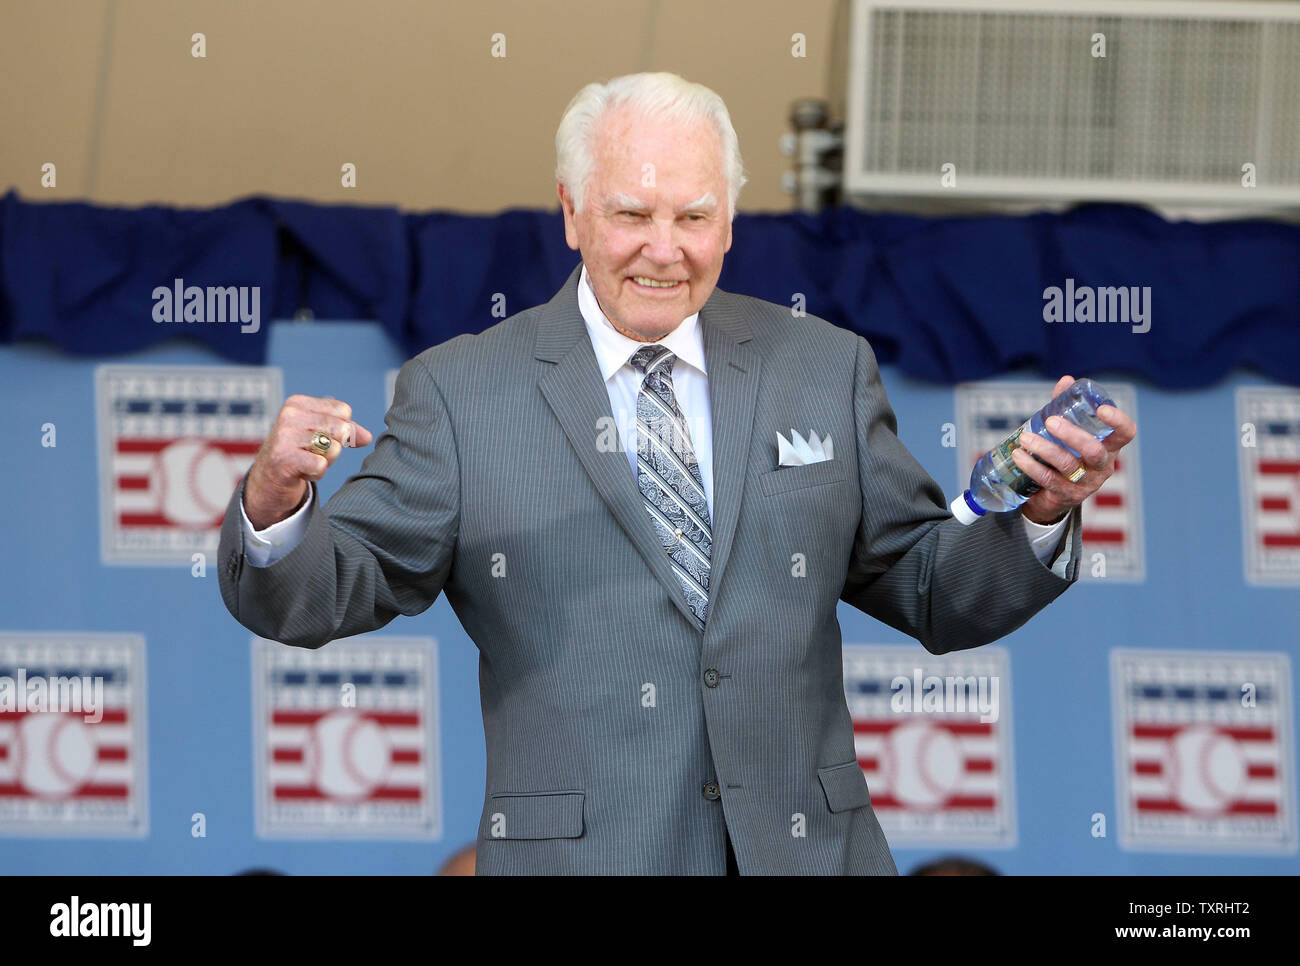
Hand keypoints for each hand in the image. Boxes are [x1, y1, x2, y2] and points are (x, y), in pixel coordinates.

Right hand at [242, 395, 372, 529]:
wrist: (266, 482)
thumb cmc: (297, 454)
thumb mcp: (321, 435)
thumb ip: (347, 431)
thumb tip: (367, 437)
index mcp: (297, 403)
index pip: (343, 410)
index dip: (341, 430)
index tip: (319, 439)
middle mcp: (289, 416)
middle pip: (341, 429)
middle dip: (335, 447)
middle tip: (312, 453)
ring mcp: (284, 437)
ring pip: (334, 447)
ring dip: (325, 461)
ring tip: (305, 462)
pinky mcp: (283, 459)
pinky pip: (322, 465)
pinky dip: (316, 474)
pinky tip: (301, 472)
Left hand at [1015, 375, 1136, 524]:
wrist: (1050, 495)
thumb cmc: (1065, 455)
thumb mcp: (1067, 431)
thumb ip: (1066, 406)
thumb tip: (1066, 380)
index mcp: (1109, 447)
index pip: (1125, 434)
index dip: (1118, 422)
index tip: (1102, 409)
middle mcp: (1101, 467)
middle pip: (1095, 451)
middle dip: (1072, 435)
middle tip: (1050, 422)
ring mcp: (1085, 483)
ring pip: (1068, 465)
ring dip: (1045, 449)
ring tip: (1025, 438)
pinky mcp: (1066, 495)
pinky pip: (1049, 480)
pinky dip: (1032, 466)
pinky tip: (1019, 456)